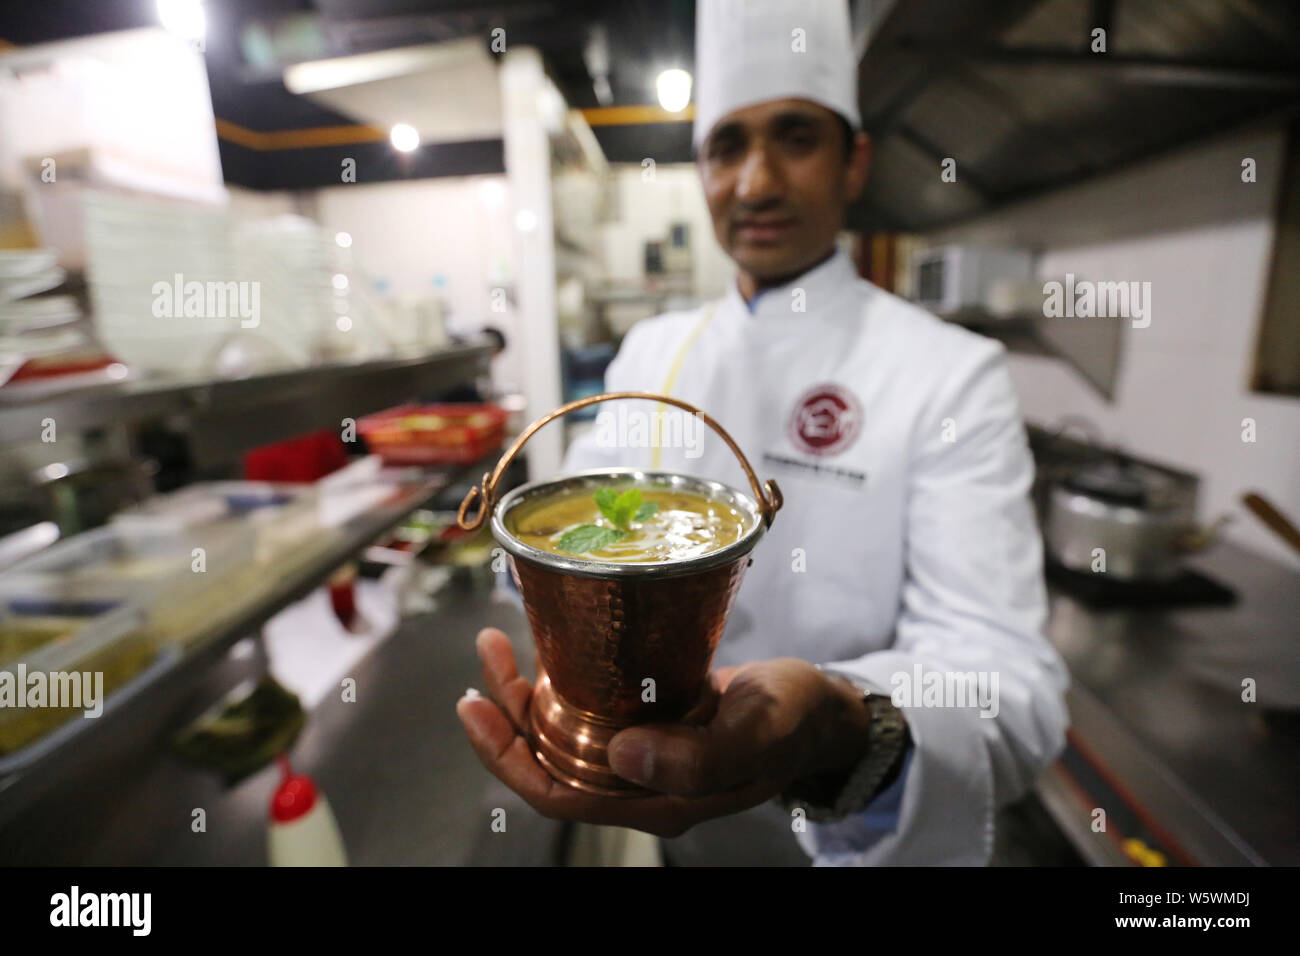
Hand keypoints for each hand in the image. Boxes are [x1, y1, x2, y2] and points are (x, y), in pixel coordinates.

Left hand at [456, 627, 874, 837]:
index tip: (476, 709)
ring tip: (498, 644)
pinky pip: (586, 709)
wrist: (823, 708)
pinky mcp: (646, 721)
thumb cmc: (795, 720)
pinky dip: (557, 680)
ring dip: (523, 693)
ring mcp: (640, 754)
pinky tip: (544, 647)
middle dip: (504, 716)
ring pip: (561, 733)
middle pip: (548, 760)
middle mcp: (637, 783)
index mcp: (656, 801)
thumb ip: (696, 758)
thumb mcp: (757, 733)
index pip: (559, 794)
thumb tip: (621, 758)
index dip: (508, 758)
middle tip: (484, 658)